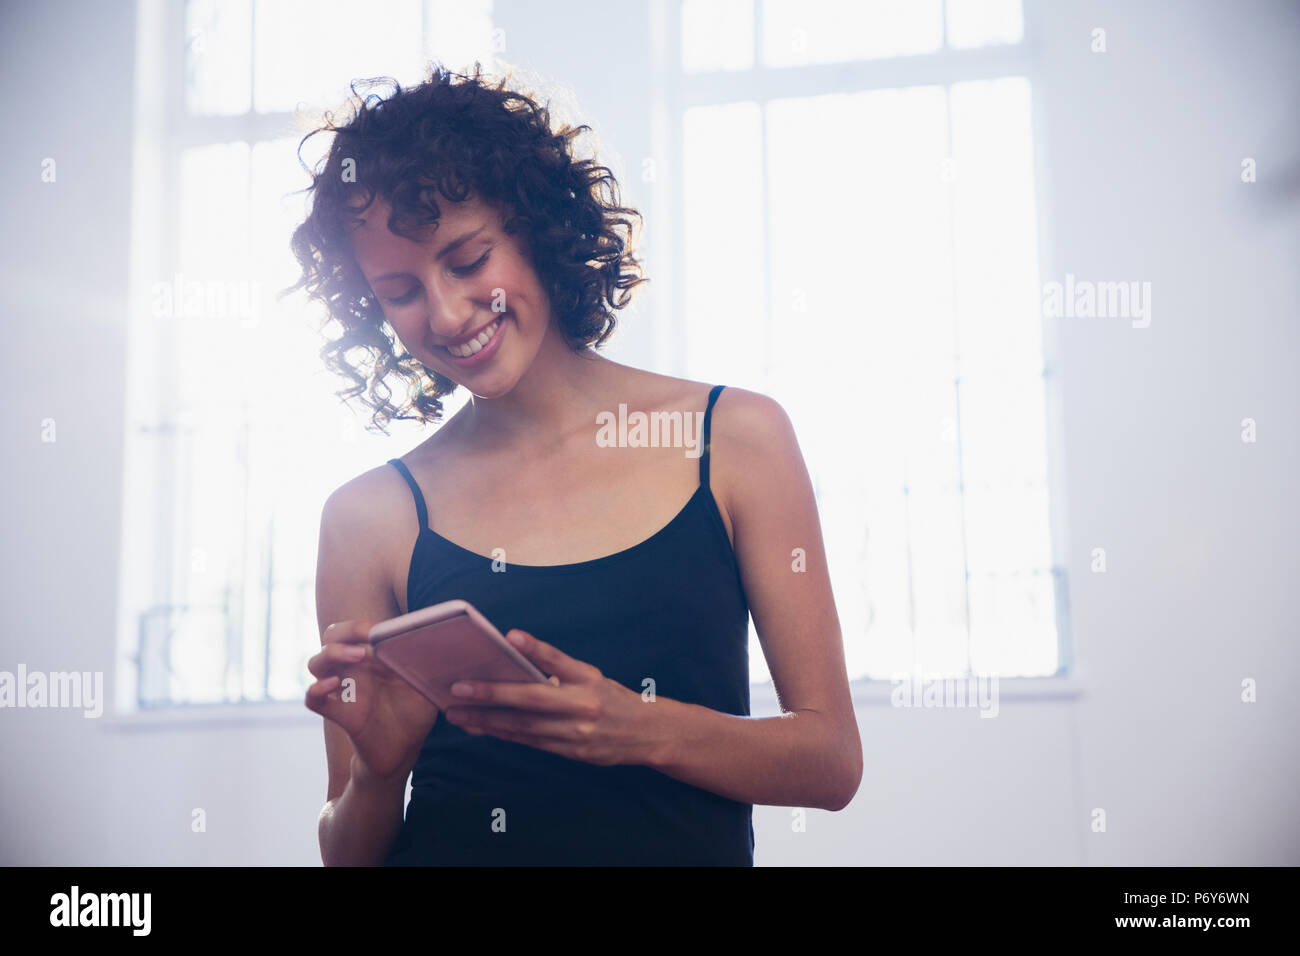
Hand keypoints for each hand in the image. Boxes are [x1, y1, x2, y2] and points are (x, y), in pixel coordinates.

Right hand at [304, 620, 437, 780]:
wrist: (404, 751)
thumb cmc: (414, 712)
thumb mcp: (425, 685)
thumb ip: (425, 664)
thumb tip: (434, 641)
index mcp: (373, 658)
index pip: (354, 630)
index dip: (362, 625)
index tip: (379, 628)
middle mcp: (355, 670)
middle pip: (331, 637)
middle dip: (345, 631)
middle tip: (367, 636)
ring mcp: (345, 691)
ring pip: (316, 663)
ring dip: (331, 653)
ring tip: (358, 656)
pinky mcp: (341, 715)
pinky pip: (313, 699)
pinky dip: (316, 690)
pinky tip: (333, 685)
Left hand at [441, 629, 667, 767]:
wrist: (647, 735)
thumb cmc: (613, 699)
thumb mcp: (593, 676)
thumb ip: (560, 671)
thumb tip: (517, 660)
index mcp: (589, 680)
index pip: (559, 661)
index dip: (536, 649)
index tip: (511, 637)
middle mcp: (583, 706)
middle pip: (532, 700)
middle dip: (492, 694)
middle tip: (458, 689)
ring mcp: (576, 733)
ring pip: (524, 726)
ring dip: (487, 720)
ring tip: (457, 713)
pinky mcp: (571, 753)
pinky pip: (530, 742)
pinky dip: (503, 734)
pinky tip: (481, 728)